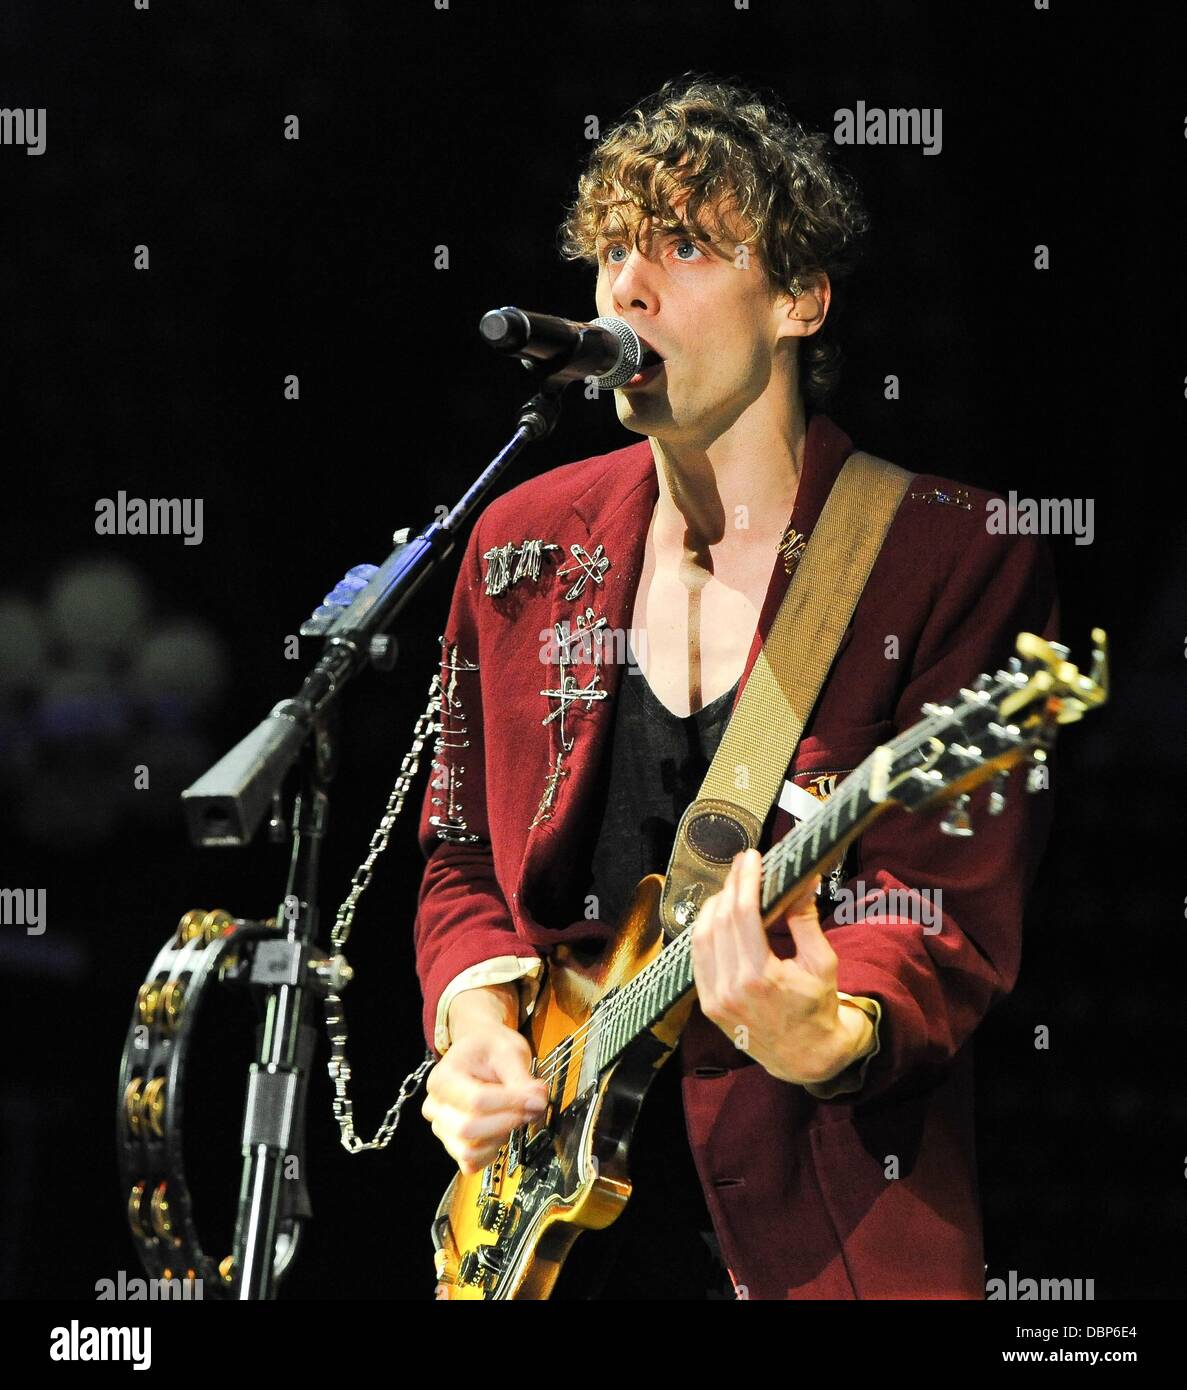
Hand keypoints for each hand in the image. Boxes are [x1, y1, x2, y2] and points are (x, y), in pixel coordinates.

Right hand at [421, 1019, 548, 1175]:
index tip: (535, 1098)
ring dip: (500, 1138)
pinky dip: (492, 1152)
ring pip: (469, 1150)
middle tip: (529, 1108)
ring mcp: (442, 1127)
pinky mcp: (452, 1144)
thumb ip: (522, 1079)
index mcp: (443, 1077)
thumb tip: (537, 1101)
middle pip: (469, 1129)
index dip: (510, 1102)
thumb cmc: (488, 1049)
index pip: (476, 1101)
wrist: (477, 1051)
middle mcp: (436, 1105)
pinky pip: (470, 1162)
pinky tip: (503, 1131)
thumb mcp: (508, 1051)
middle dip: (506, 1122)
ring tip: (514, 1117)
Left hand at [689, 848, 867, 1085]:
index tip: (752, 859)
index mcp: (761, 978)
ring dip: (714, 905)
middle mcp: (731, 989)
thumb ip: (806, 919)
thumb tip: (803, 879)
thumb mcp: (821, 962)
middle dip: (731, 886)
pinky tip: (718, 915)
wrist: (806, 1057)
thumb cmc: (818, 1008)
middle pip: (720, 920)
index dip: (746, 881)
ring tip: (732, 887)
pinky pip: (698, 957)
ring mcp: (715, 999)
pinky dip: (705, 930)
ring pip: (701, 936)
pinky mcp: (708, 1005)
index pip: (744, 915)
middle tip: (743, 865)